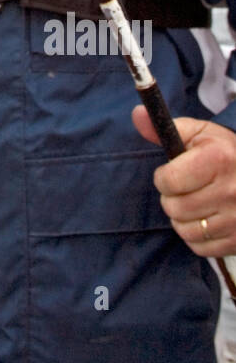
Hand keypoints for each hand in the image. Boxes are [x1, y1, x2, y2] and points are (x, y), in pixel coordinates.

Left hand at [132, 106, 235, 257]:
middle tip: (186, 189)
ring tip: (196, 203)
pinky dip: (196, 237)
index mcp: (219, 159)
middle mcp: (231, 191)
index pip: (169, 181)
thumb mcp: (199, 133)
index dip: (164, 178)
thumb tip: (136, 114)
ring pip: (185, 231)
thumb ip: (164, 127)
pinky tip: (206, 219)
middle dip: (172, 198)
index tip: (173, 174)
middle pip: (174, 208)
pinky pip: (199, 247)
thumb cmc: (224, 152)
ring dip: (182, 218)